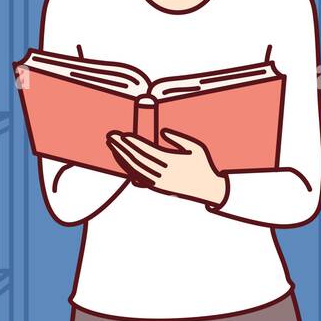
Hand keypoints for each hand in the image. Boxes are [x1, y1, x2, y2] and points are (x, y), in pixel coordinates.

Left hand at [106, 129, 227, 206]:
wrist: (210, 190)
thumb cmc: (204, 165)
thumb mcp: (195, 147)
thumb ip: (178, 138)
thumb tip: (162, 130)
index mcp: (173, 162)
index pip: (147, 151)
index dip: (134, 143)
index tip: (123, 135)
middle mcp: (164, 173)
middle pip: (138, 159)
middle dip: (123, 147)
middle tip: (111, 137)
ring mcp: (160, 182)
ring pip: (136, 169)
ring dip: (122, 157)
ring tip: (113, 147)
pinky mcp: (159, 188)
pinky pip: (140, 178)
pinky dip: (129, 169)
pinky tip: (122, 162)